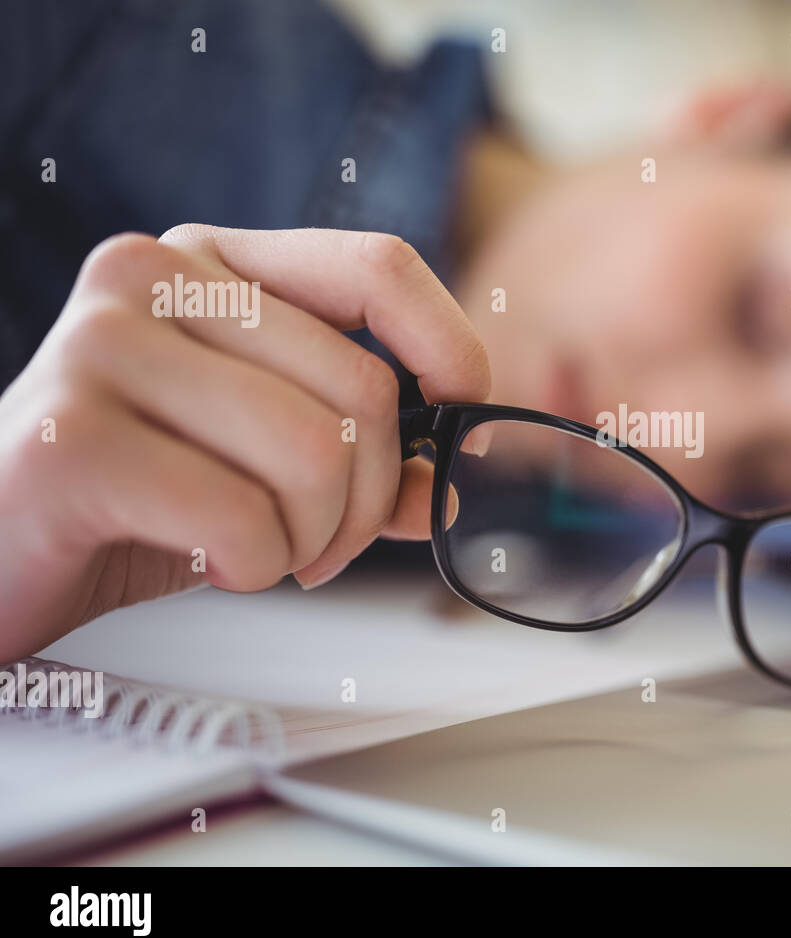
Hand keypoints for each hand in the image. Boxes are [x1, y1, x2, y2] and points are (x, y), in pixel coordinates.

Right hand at [0, 226, 489, 658]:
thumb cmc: (132, 497)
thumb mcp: (259, 463)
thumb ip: (361, 460)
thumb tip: (452, 486)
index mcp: (211, 264)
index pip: (378, 266)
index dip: (450, 346)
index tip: (463, 417)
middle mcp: (154, 278)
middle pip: (363, 388)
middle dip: (367, 499)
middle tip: (323, 542)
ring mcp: (102, 347)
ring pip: (314, 454)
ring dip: (311, 539)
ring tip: (260, 551)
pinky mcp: (73, 440)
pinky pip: (241, 517)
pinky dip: (253, 565)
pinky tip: (207, 560)